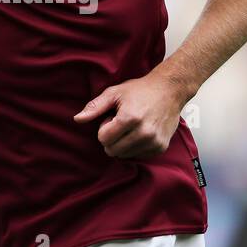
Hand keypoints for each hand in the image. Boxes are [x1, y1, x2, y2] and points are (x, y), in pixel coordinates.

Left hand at [73, 72, 187, 158]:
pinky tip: (142, 132)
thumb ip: (94, 107)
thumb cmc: (140, 90)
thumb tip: (77, 119)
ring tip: (133, 127)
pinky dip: (136, 147)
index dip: (105, 128)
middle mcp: (143, 133)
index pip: (103, 139)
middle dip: (112, 138)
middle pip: (112, 150)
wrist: (170, 90)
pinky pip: (138, 156)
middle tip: (122, 123)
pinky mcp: (160, 147)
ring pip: (124, 155)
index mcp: (129, 118)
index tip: (113, 117)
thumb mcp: (114, 93)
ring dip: (124, 144)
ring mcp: (154, 141)